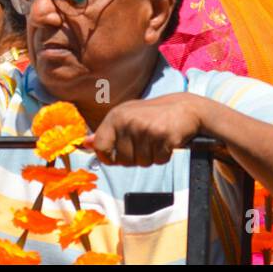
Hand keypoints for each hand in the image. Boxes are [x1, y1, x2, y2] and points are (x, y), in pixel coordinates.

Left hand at [87, 94, 205, 166]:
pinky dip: (163, 156)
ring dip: (150, 157)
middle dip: (135, 158)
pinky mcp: (163, 136)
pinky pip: (158, 160)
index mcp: (116, 116)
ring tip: (157, 140)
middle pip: (122, 160)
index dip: (108, 157)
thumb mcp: (128, 117)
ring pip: (141, 163)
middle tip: (146, 143)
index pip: (100, 147)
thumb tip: (86, 144)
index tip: (118, 155)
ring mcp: (145, 128)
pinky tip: (167, 142)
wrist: (186, 108)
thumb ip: (107, 132)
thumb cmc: (154, 116)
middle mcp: (128, 121)